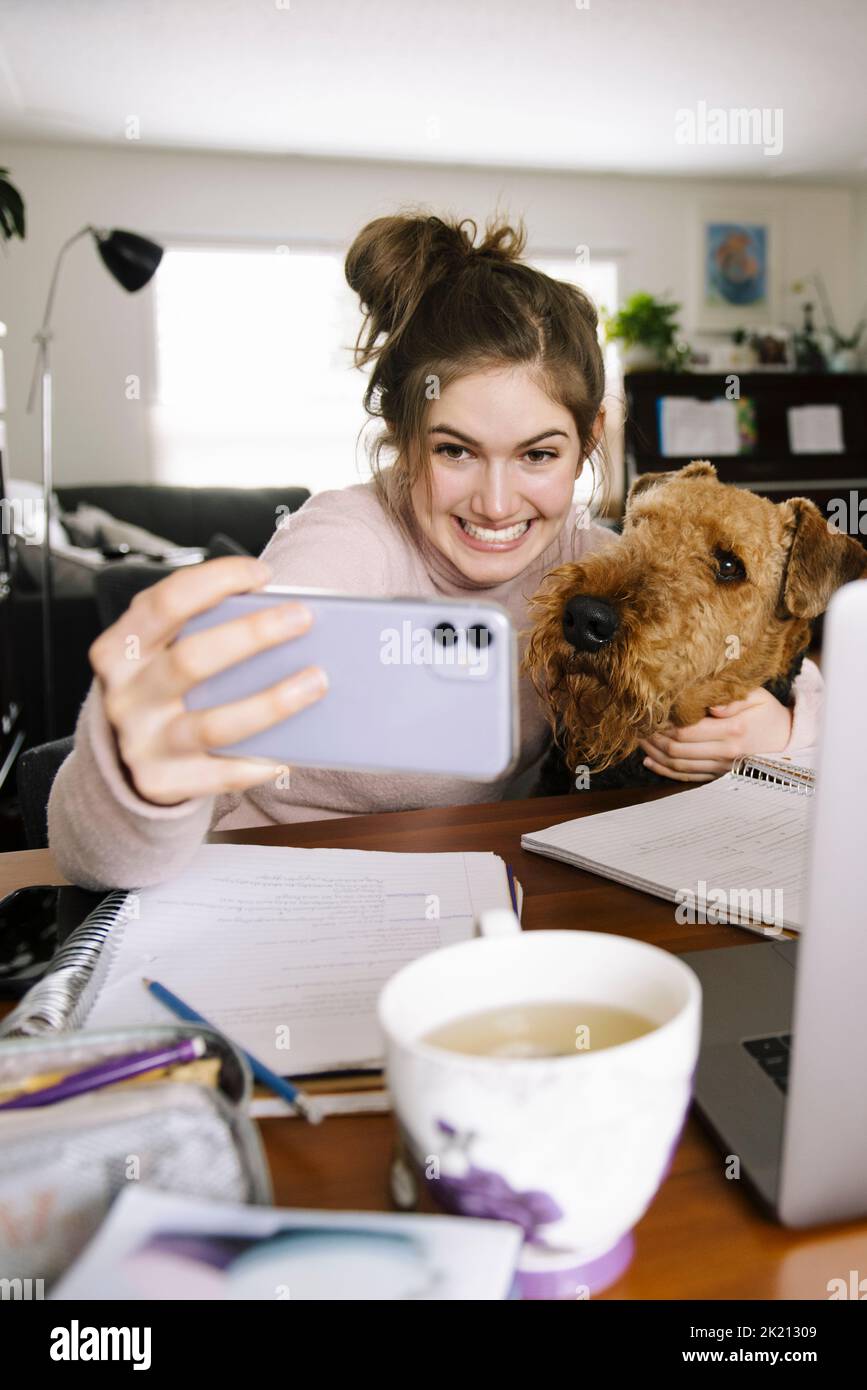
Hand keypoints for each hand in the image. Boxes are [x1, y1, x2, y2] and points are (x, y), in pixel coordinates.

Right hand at [89, 556, 327, 804]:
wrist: (121, 758)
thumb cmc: (160, 689)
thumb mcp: (160, 651)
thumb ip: (198, 629)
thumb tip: (278, 613)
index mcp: (121, 649)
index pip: (165, 602)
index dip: (215, 581)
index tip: (262, 574)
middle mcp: (125, 695)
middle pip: (191, 660)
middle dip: (252, 635)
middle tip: (302, 618)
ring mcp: (141, 743)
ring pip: (214, 725)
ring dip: (272, 702)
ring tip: (317, 681)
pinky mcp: (162, 782)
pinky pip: (223, 774)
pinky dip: (261, 761)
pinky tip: (293, 749)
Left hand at [638, 687, 793, 783]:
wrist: (786, 741)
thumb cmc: (768, 713)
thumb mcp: (758, 696)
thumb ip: (734, 698)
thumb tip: (710, 704)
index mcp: (733, 730)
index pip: (688, 730)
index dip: (665, 724)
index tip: (651, 713)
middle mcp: (726, 752)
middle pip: (678, 749)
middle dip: (654, 738)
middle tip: (638, 725)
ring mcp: (721, 768)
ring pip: (678, 765)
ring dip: (655, 753)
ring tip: (640, 739)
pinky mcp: (718, 776)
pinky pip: (686, 777)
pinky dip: (664, 771)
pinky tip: (649, 761)